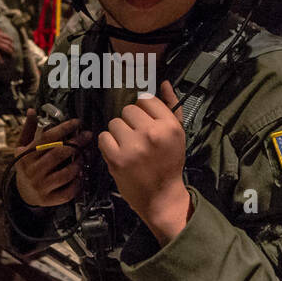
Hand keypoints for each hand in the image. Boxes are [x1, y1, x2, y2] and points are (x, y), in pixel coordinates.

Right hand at [0, 21, 14, 62]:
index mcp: (0, 34)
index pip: (8, 37)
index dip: (11, 40)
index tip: (12, 41)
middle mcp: (0, 40)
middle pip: (8, 44)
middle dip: (12, 46)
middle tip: (13, 49)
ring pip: (6, 48)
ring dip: (9, 51)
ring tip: (12, 54)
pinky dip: (0, 59)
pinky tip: (2, 62)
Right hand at [13, 109, 90, 207]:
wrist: (23, 192)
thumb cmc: (26, 166)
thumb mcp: (23, 147)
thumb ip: (28, 129)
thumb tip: (31, 111)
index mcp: (26, 156)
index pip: (47, 138)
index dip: (64, 128)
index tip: (77, 122)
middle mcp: (33, 171)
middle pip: (59, 153)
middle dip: (77, 143)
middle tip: (87, 136)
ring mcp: (41, 186)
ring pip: (67, 172)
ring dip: (79, 163)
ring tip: (84, 156)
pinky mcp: (50, 199)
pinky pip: (69, 191)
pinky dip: (78, 182)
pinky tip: (80, 175)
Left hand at [97, 81, 190, 245]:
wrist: (161, 197)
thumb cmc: (169, 164)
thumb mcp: (177, 135)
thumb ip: (171, 107)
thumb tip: (163, 83)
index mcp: (169, 126)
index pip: (146, 99)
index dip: (143, 111)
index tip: (145, 124)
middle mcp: (152, 133)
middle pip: (128, 109)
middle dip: (130, 122)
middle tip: (137, 138)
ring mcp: (133, 146)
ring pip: (114, 122)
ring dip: (118, 134)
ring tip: (129, 147)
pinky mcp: (117, 158)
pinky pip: (103, 137)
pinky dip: (108, 145)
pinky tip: (119, 154)